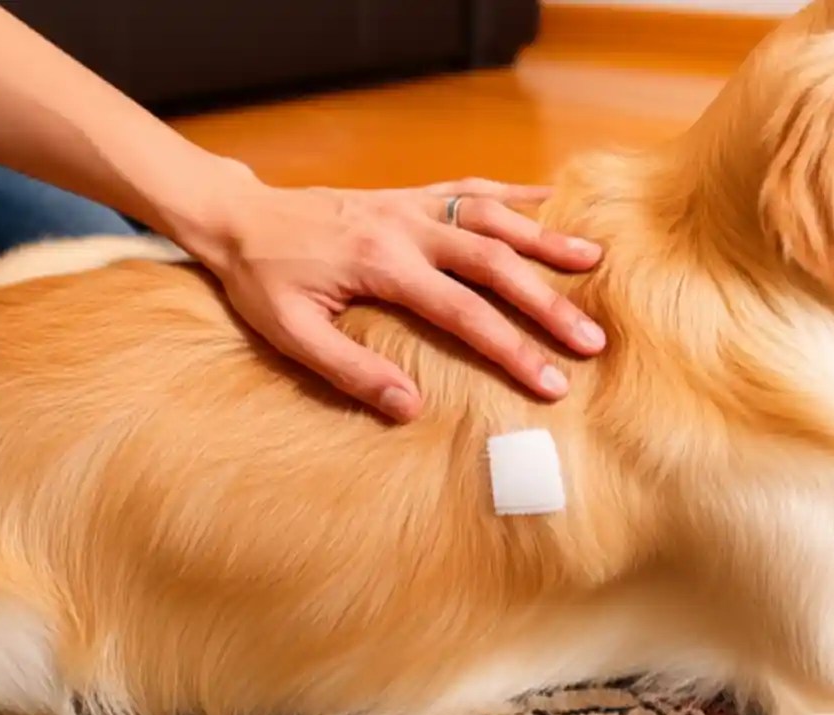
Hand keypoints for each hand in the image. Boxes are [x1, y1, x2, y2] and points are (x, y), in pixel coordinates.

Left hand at [178, 175, 605, 421]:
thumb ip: (350, 370)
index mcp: (382, 265)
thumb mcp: (291, 334)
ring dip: (545, 238)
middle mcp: (407, 227)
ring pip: (493, 216)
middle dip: (547, 302)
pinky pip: (472, 186)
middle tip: (592, 338)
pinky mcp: (410, 194)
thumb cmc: (262, 280)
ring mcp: (412, 204)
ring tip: (595, 261)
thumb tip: (411, 409)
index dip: (512, 349)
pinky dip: (515, 192)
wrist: (238, 218)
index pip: (463, 313)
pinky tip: (550, 200)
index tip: (551, 381)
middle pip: (494, 262)